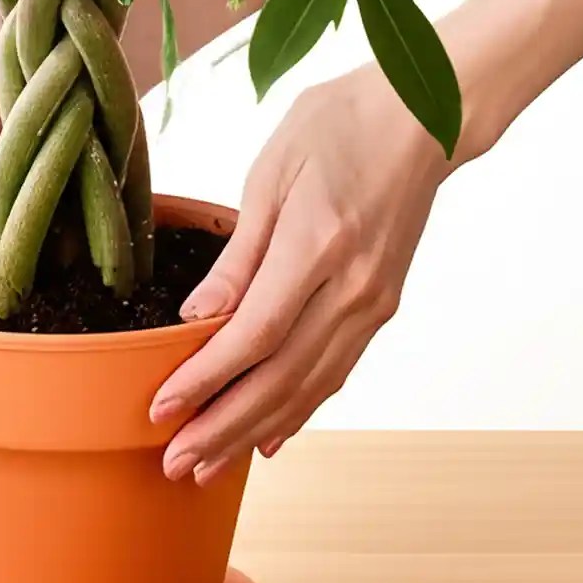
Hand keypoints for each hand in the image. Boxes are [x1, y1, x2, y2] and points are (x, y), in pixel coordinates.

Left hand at [151, 67, 456, 483]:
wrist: (421, 118)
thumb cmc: (338, 126)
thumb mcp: (271, 173)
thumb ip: (238, 254)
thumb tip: (196, 317)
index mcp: (319, 245)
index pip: (254, 334)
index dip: (206, 379)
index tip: (162, 410)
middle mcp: (353, 287)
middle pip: (279, 376)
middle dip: (222, 426)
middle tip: (175, 463)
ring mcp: (373, 303)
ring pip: (308, 386)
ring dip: (254, 431)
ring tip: (208, 465)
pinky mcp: (381, 308)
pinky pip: (336, 372)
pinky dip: (299, 410)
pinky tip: (269, 438)